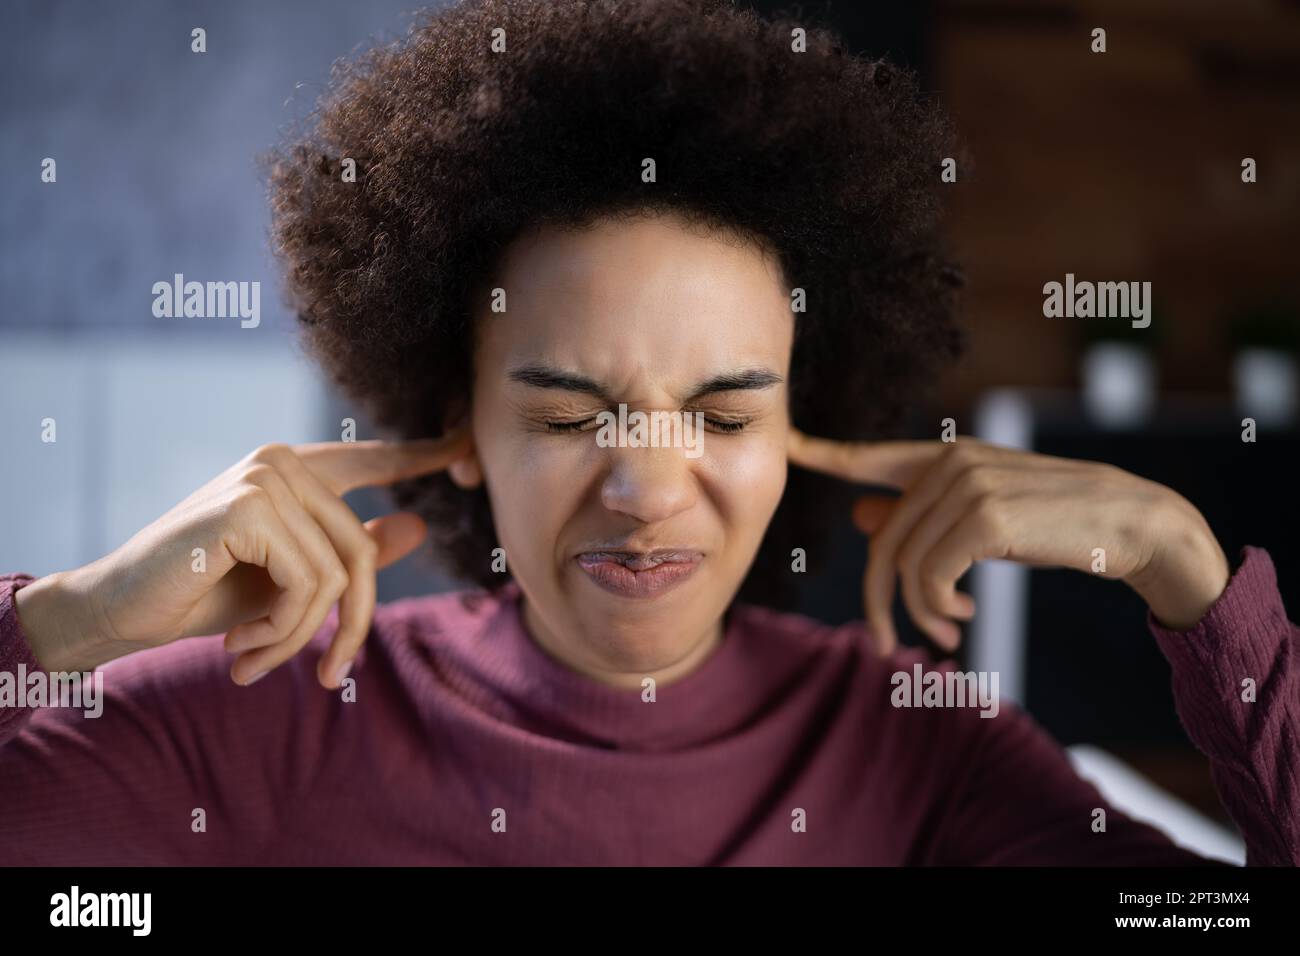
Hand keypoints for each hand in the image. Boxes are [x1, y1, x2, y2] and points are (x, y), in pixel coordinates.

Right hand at [16, 430, 472, 687]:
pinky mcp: (249, 507)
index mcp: (294, 471)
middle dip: (351, 625)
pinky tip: (238, 648)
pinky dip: (281, 633)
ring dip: (300, 638)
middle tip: (329, 677)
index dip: (425, 456)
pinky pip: (308, 587)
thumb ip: (348, 552)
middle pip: (363, 551)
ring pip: (337, 578)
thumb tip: (418, 525)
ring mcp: (265, 478)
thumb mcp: (288, 581)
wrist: (118, 613)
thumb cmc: (202, 596)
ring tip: (255, 661)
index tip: (468, 452)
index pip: (372, 458)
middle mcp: (281, 461)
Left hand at [787, 429, 1229, 654]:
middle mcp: (951, 462)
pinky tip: (965, 616)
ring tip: (947, 632)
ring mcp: (967, 485)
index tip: (787, 444)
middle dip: (878, 600)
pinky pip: (930, 577)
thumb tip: (861, 517)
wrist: (1131, 523)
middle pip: (882, 541)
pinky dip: (938, 608)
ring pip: (904, 564)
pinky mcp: (984, 516)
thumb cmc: (1056, 525)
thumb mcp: (982, 521)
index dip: (825, 454)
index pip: (872, 456)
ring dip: (918, 613)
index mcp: (947, 457)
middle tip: (886, 643)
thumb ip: (924, 518)